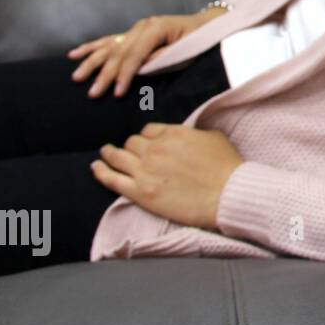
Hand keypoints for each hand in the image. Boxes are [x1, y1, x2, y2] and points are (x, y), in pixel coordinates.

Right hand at [67, 10, 224, 97]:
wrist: (204, 24)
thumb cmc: (199, 39)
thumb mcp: (187, 49)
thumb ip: (163, 57)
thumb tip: (141, 68)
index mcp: (156, 28)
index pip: (135, 54)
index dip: (125, 74)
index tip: (117, 93)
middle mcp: (142, 26)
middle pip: (119, 52)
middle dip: (105, 74)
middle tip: (93, 93)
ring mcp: (135, 28)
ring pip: (109, 47)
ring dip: (91, 63)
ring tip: (77, 77)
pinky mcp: (131, 33)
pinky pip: (108, 40)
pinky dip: (90, 48)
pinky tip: (74, 54)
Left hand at [91, 123, 243, 228]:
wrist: (228, 193)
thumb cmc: (226, 167)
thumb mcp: (213, 137)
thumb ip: (193, 133)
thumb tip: (186, 134)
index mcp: (172, 133)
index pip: (148, 130)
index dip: (147, 137)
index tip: (148, 143)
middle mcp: (155, 148)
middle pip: (132, 143)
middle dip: (131, 147)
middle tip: (131, 153)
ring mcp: (145, 170)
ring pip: (118, 157)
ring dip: (109, 154)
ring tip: (105, 154)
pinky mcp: (140, 192)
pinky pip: (112, 179)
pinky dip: (101, 172)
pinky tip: (96, 167)